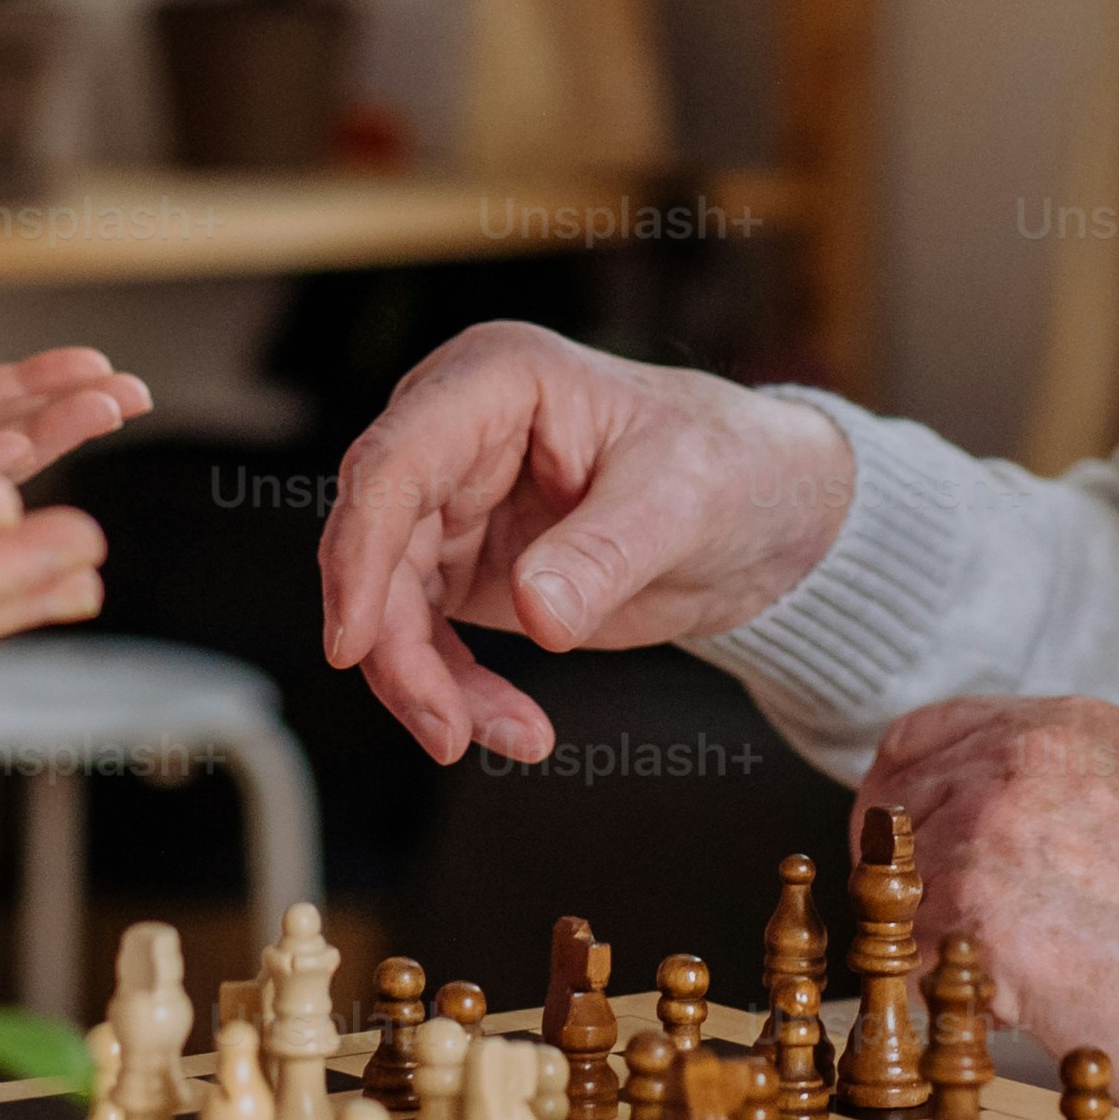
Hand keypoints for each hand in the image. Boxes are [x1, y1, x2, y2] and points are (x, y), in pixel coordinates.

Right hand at [316, 321, 856, 764]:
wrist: (765, 511)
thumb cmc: (730, 466)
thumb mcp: (684, 501)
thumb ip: (607, 553)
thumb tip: (540, 615)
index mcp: (495, 380)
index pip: (396, 461)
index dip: (361, 551)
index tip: (353, 644)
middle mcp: (454, 433)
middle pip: (377, 543)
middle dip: (398, 647)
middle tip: (446, 732)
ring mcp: (454, 501)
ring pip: (391, 602)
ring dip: (429, 683)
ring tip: (513, 738)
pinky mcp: (466, 564)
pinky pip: (426, 635)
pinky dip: (457, 689)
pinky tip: (518, 729)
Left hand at [871, 694, 1118, 1119]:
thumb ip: (1046, 793)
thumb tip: (952, 828)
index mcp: (1062, 726)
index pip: (914, 741)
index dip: (897, 804)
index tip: (902, 856)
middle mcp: (1018, 761)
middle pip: (892, 821)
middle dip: (912, 887)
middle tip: (964, 943)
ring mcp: (992, 833)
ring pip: (895, 896)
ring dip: (934, 947)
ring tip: (1021, 978)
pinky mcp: (981, 919)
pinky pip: (912, 966)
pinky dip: (950, 999)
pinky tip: (1023, 1008)